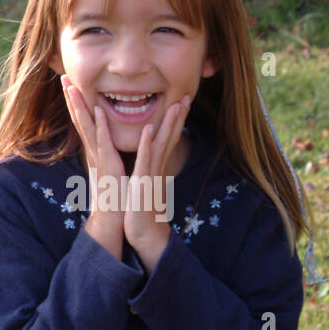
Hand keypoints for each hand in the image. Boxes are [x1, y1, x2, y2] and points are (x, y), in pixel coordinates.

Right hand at [61, 75, 123, 258]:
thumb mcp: (111, 168)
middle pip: (79, 119)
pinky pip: (103, 141)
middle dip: (71, 98)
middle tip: (62, 77)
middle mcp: (93, 151)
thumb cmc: (115, 194)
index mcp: (96, 150)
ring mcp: (99, 157)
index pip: (83, 121)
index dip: (76, 102)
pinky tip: (98, 110)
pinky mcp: (108, 164)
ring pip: (86, 126)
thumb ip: (108, 155)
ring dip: (79, 106)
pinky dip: (100, 125)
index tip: (70, 84)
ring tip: (71, 87)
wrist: (115, 218)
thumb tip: (106, 145)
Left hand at [125, 94, 190, 272]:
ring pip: (162, 143)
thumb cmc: (142, 210)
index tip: (182, 101)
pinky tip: (149, 129)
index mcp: (156, 166)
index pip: (168, 138)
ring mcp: (152, 174)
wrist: (144, 234)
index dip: (176, 120)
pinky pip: (146, 160)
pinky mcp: (143, 182)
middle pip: (171, 136)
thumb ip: (151, 171)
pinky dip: (147, 144)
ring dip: (169, 124)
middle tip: (187, 95)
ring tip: (176, 104)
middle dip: (179, 116)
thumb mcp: (146, 185)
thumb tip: (152, 162)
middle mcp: (158, 167)